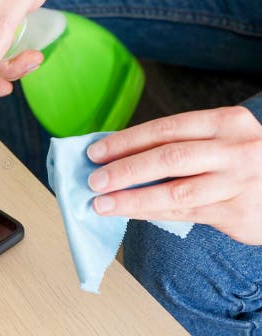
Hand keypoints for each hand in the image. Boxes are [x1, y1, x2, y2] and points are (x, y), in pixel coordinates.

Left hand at [86, 107, 261, 244]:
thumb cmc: (242, 162)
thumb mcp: (220, 140)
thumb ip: (180, 143)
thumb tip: (118, 155)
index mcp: (226, 122)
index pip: (166, 128)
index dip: (126, 141)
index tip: (95, 152)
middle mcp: (236, 150)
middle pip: (169, 158)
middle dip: (125, 169)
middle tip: (94, 180)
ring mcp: (239, 183)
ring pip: (175, 192)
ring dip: (132, 199)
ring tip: (102, 203)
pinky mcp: (239, 213)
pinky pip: (185, 213)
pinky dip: (151, 212)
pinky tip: (129, 212)